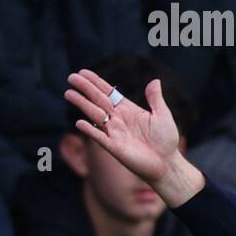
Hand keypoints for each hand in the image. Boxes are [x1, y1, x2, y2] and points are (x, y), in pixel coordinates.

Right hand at [65, 69, 204, 206]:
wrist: (167, 163)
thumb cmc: (166, 140)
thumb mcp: (162, 115)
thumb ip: (155, 99)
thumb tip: (155, 80)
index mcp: (128, 110)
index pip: (109, 93)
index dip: (96, 82)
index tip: (83, 72)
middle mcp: (118, 119)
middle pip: (98, 100)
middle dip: (85, 89)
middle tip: (71, 77)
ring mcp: (114, 132)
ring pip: (95, 115)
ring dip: (82, 104)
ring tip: (69, 93)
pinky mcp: (114, 147)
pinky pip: (99, 137)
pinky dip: (90, 130)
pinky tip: (80, 122)